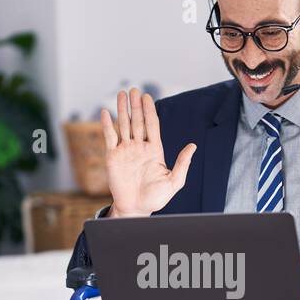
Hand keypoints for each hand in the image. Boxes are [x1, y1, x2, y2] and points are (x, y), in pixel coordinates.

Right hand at [101, 88, 196, 216]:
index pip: (152, 125)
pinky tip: (105, 112)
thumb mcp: (174, 182)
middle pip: (137, 121)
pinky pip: (109, 137)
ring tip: (122, 94)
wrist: (136, 209)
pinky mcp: (112, 156)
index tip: (148, 97)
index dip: (150, 111)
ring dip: (122, 110)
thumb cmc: (156, 198)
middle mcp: (139, 147)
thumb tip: (193, 145)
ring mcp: (125, 150)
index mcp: (154, 150)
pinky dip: (106, 124)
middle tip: (135, 90)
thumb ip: (182, 163)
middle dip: (136, 106)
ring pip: (123, 125)